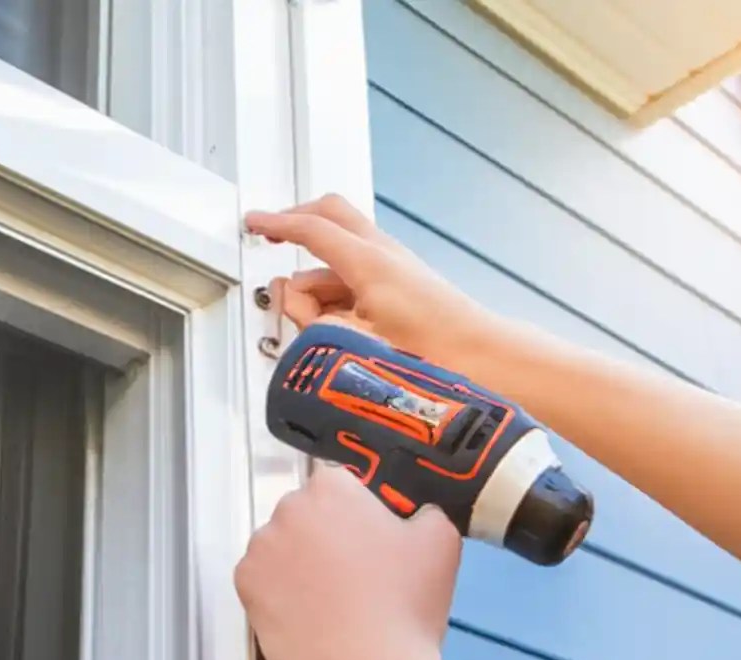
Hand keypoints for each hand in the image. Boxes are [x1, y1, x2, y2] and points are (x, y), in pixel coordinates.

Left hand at [235, 466, 464, 659]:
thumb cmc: (403, 605)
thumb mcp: (440, 539)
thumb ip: (426, 512)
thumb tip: (417, 514)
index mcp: (332, 487)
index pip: (341, 484)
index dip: (358, 511)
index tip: (370, 537)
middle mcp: (289, 509)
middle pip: (308, 514)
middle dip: (327, 535)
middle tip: (356, 572)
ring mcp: (262, 548)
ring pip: (283, 546)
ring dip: (300, 563)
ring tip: (333, 599)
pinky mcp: (245, 585)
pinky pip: (263, 579)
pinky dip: (280, 592)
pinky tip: (310, 612)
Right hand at [245, 194, 493, 364]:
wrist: (485, 361)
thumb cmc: (438, 353)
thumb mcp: (357, 342)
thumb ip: (314, 320)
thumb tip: (294, 304)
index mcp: (369, 261)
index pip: (312, 228)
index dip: (277, 224)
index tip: (255, 223)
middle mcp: (384, 254)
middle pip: (331, 217)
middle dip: (298, 223)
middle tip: (273, 236)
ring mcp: (396, 266)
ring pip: (341, 254)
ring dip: (318, 280)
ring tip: (317, 327)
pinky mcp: (403, 284)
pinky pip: (358, 276)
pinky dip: (338, 294)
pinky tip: (339, 329)